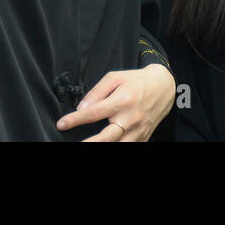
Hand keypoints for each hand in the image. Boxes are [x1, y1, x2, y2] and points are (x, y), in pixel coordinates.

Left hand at [55, 64, 174, 141]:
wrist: (163, 87)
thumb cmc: (136, 81)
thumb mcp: (115, 77)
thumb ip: (97, 92)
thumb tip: (81, 107)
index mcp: (122, 101)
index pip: (93, 113)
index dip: (75, 120)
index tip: (61, 124)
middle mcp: (130, 118)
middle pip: (106, 137)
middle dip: (89, 143)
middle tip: (75, 144)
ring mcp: (138, 131)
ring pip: (118, 146)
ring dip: (102, 147)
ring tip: (87, 145)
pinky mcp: (143, 138)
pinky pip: (129, 147)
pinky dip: (117, 147)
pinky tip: (107, 144)